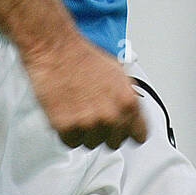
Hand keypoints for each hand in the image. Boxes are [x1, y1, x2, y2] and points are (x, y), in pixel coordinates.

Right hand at [22, 35, 147, 149]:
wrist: (56, 50)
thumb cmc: (83, 56)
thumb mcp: (118, 74)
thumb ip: (127, 98)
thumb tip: (130, 113)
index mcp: (128, 102)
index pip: (139, 136)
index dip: (129, 132)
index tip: (124, 131)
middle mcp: (111, 115)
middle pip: (114, 143)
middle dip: (105, 132)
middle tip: (94, 115)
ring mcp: (89, 123)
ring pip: (91, 144)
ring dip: (85, 132)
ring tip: (78, 110)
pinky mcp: (66, 127)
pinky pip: (71, 142)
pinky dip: (67, 132)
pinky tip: (67, 113)